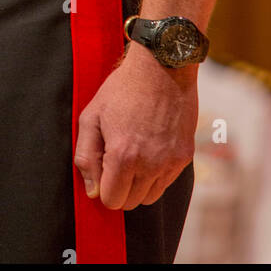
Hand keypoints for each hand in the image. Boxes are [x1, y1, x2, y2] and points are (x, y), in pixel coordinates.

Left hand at [73, 46, 197, 208]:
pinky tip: (150, 148)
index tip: (104, 166)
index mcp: (123, 155)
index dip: (103, 186)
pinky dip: (156, 174)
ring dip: (139, 184)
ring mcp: (170, 162)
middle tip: (118, 158)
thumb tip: (92, 190)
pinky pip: (167, 182)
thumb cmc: (122, 89)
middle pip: (131, 202)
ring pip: (150, 197)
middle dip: (120, 187)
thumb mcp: (91, 115)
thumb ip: (86, 156)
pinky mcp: (185, 156)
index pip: (111, 200)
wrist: (163, 67)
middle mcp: (150, 164)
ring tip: (134, 154)